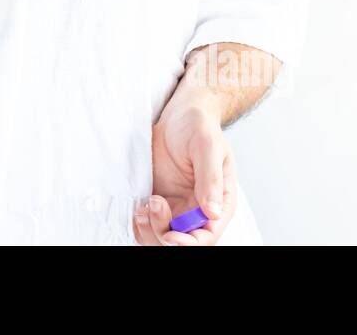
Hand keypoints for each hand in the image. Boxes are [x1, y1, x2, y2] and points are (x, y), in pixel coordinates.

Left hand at [133, 91, 236, 245]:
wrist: (180, 114)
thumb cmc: (199, 126)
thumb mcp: (207, 146)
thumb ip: (210, 179)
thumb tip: (213, 213)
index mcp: (219, 201)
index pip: (208, 235)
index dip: (189, 242)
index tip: (170, 235)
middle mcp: (198, 209)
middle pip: (182, 241)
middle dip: (164, 232)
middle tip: (153, 204)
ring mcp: (177, 206)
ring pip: (162, 236)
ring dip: (149, 229)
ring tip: (143, 206)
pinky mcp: (159, 200)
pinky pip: (148, 223)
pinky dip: (139, 223)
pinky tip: (137, 206)